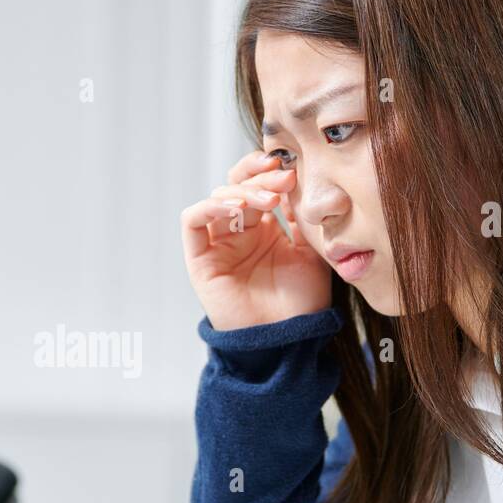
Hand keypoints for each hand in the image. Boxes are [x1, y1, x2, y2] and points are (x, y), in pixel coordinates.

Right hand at [180, 150, 331, 330]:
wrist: (288, 336)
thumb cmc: (301, 301)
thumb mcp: (310, 248)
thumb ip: (299, 214)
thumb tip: (294, 176)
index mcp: (263, 230)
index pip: (256, 186)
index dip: (266, 171)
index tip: (289, 166)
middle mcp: (238, 234)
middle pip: (236, 187)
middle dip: (259, 179)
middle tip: (283, 181)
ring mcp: (218, 245)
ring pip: (217, 198)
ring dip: (241, 191)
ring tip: (268, 201)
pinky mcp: (200, 259)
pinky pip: (192, 221)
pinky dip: (209, 206)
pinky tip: (236, 208)